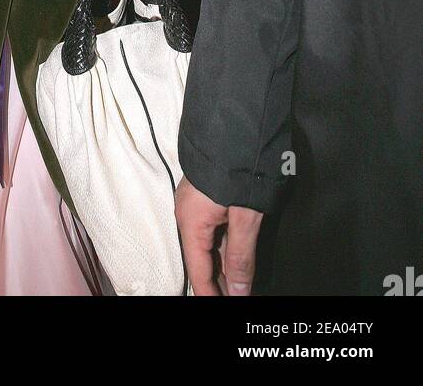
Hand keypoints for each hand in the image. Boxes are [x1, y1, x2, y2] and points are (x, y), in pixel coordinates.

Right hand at [175, 176, 263, 295]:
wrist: (234, 127)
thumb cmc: (238, 167)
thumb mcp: (245, 218)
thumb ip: (241, 257)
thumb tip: (238, 291)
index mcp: (191, 223)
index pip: (198, 272)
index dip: (211, 295)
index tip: (227, 306)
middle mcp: (187, 215)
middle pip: (201, 260)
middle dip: (219, 284)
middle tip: (239, 297)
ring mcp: (195, 205)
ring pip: (208, 246)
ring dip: (223, 268)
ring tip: (239, 286)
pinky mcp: (204, 197)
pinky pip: (211, 231)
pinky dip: (223, 250)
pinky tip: (235, 261)